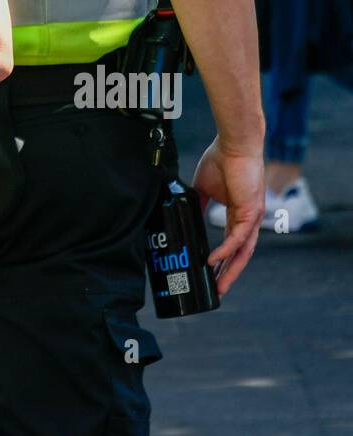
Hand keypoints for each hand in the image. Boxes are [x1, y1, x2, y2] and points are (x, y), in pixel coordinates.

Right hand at [192, 136, 264, 295]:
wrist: (233, 144)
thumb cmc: (220, 160)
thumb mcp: (203, 187)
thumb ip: (198, 203)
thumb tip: (185, 215)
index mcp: (238, 214)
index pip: (232, 244)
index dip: (223, 259)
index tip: (210, 272)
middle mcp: (248, 220)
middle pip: (240, 255)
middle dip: (228, 273)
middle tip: (217, 291)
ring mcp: (252, 218)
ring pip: (243, 252)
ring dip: (231, 270)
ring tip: (218, 285)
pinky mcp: (250, 212)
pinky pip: (238, 238)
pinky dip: (226, 250)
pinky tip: (214, 260)